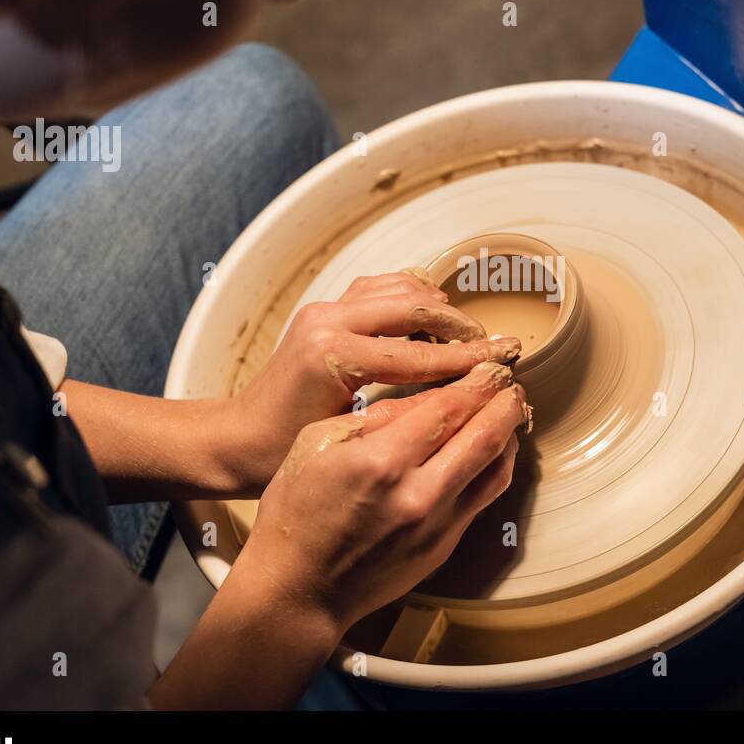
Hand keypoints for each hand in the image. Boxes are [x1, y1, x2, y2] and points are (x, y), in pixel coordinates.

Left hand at [223, 270, 520, 494]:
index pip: (419, 354)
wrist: (238, 439)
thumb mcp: (350, 440)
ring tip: (470, 337)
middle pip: (416, 308)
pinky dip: (414, 299)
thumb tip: (462, 404)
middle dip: (462, 328)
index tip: (505, 361)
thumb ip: (403, 415)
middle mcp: (327, 322)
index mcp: (332, 356)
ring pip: (402, 289)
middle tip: (495, 347)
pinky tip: (435, 321)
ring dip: (441, 309)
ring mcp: (325, 309)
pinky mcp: (326, 308)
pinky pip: (383, 289)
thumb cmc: (284, 454)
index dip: (468, 360)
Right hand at [239, 360, 528, 634]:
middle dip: (503, 401)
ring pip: (495, 468)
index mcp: (379, 461)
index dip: (476, 382)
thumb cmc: (295, 511)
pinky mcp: (443, 547)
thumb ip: (375, 417)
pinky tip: (493, 450)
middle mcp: (416, 493)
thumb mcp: (317, 444)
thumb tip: (425, 398)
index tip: (489, 366)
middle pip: (483, 435)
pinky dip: (496, 467)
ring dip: (509, 433)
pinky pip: (485, 498)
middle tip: (510, 380)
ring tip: (509, 410)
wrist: (296, 589)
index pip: (447, 408)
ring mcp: (435, 525)